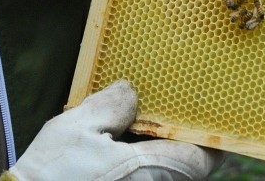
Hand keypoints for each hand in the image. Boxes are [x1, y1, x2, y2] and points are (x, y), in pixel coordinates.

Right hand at [1, 80, 220, 180]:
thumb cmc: (52, 173)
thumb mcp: (79, 125)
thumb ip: (112, 106)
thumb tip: (130, 93)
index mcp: (150, 170)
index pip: (205, 158)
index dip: (213, 138)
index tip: (210, 117)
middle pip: (188, 168)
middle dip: (182, 141)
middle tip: (170, 114)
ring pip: (167, 175)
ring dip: (161, 154)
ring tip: (141, 128)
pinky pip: (146, 180)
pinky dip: (143, 165)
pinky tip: (122, 149)